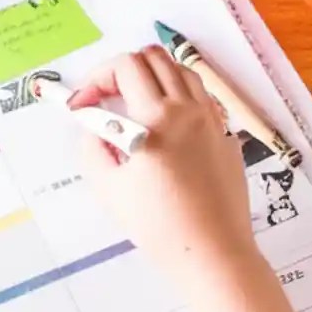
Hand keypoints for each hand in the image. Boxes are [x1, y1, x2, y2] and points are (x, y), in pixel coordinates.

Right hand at [73, 47, 255, 276]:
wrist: (213, 254)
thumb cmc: (157, 225)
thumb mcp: (109, 187)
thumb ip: (93, 146)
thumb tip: (94, 125)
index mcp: (156, 119)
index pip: (125, 66)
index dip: (96, 78)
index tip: (85, 105)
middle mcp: (188, 110)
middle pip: (154, 58)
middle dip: (122, 70)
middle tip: (107, 99)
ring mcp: (213, 120)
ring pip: (181, 71)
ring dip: (153, 77)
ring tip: (136, 106)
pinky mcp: (226, 136)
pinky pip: (202, 97)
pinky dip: (178, 96)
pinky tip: (166, 125)